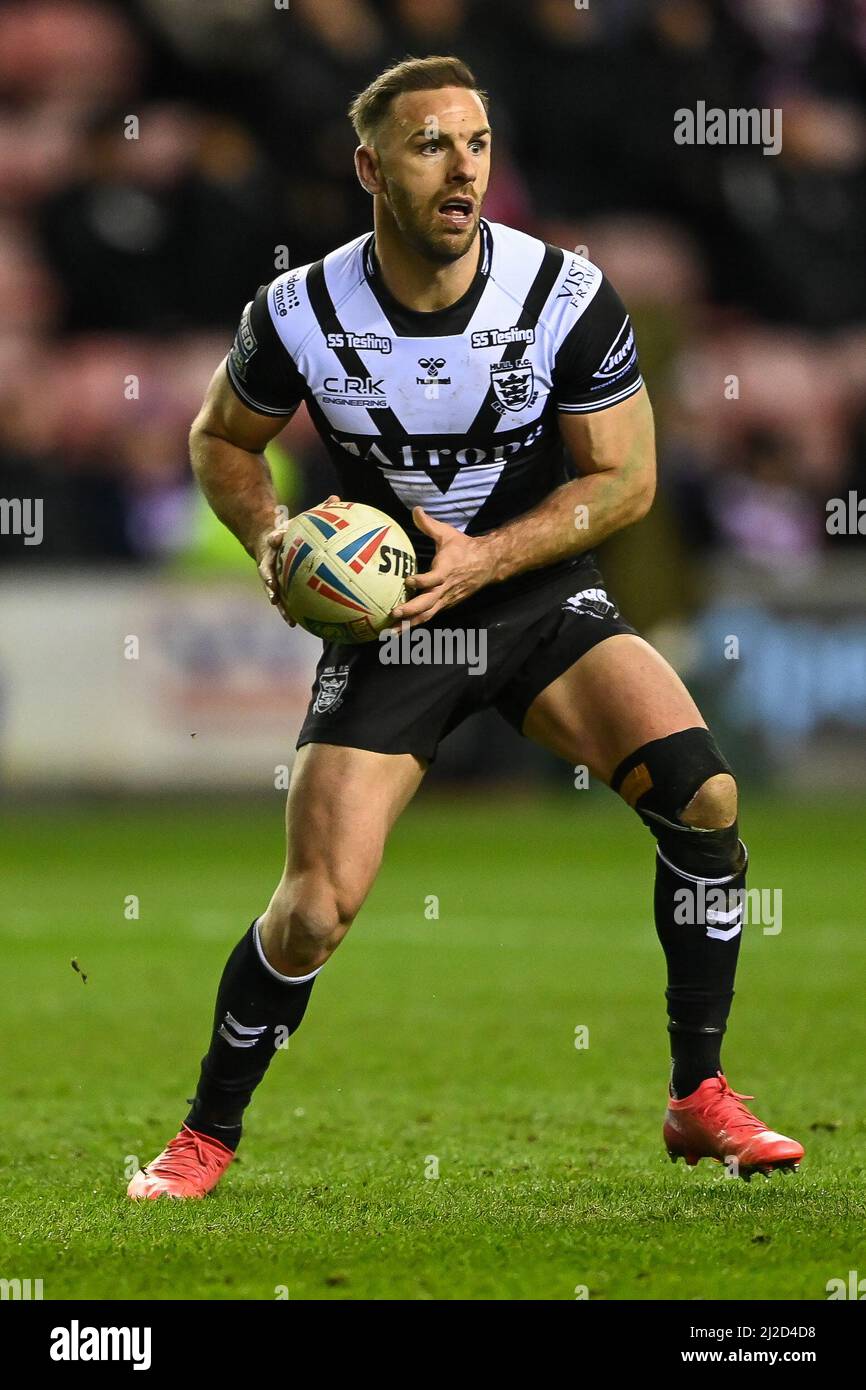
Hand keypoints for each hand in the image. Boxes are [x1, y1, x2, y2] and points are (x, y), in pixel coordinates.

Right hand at [255, 494, 340, 624]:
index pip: (272, 539)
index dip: (273, 538)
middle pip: (266, 572)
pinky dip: (289, 611)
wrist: (264, 540)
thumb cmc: (288, 530)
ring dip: (280, 605)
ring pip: (273, 592)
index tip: (273, 540)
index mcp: (273, 543)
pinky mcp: (275, 586)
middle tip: (273, 593)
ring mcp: (269, 575)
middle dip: (270, 582)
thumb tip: (335, 498)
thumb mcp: (300, 520)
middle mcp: (268, 561)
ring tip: (288, 619)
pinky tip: (297, 625)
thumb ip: (317, 510)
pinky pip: (282, 599)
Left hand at [391, 506, 494, 627]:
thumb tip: (415, 509)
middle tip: (393, 613)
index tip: (408, 579)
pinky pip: (428, 616)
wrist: (488, 564)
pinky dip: (414, 624)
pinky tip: (400, 630)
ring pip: (427, 615)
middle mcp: (445, 589)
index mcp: (446, 570)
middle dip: (411, 610)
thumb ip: (429, 524)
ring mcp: (446, 599)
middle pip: (428, 603)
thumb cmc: (464, 548)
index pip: (434, 578)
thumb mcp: (447, 534)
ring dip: (409, 625)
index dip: (422, 580)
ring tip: (391, 633)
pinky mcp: (445, 605)